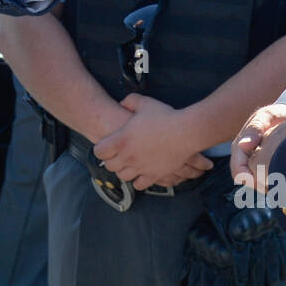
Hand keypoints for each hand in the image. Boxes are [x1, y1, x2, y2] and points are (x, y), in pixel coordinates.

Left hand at [93, 93, 212, 189]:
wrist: (185, 132)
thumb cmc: (165, 117)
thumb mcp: (144, 103)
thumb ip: (130, 101)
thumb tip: (122, 102)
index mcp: (121, 140)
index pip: (99, 151)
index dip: (101, 148)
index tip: (105, 146)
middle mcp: (128, 156)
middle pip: (109, 166)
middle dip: (111, 160)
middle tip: (117, 155)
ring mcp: (140, 167)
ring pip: (123, 176)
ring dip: (124, 171)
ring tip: (128, 164)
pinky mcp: (153, 175)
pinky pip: (139, 185)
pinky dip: (138, 180)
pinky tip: (141, 173)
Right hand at [231, 103, 285, 192]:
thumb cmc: (277, 114)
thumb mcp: (266, 116)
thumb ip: (255, 128)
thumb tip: (243, 145)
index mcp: (240, 146)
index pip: (238, 170)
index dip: (247, 179)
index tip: (262, 184)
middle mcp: (244, 156)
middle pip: (246, 180)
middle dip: (259, 186)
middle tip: (277, 190)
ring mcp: (254, 161)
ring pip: (256, 182)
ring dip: (266, 186)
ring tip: (283, 186)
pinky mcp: (264, 165)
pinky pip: (265, 179)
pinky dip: (273, 182)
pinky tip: (285, 182)